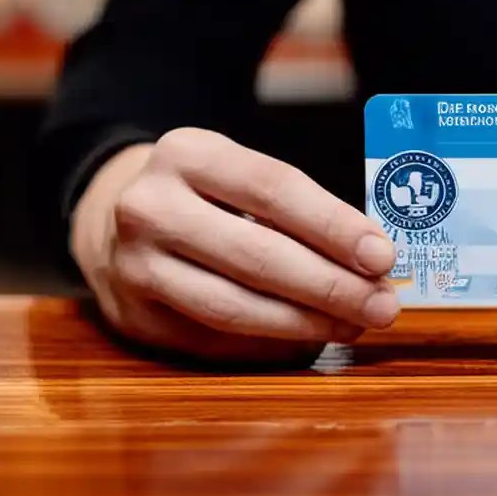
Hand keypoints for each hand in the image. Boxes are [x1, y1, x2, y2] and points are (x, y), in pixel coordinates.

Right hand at [70, 128, 399, 362]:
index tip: (383, 257)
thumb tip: (372, 267)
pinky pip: (216, 339)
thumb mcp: (240, 176)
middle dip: (331, 286)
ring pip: (234, 307)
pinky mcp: (133, 315)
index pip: (274, 189)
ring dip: (306, 323)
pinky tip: (309, 337)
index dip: (334, 226)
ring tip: (353, 324)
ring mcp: (134, 264)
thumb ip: (299, 212)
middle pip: (257, 255)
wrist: (113, 218)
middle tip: (383, 305)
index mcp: (188, 153)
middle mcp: (151, 206)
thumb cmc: (206, 197)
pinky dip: (272, 342)